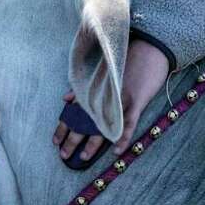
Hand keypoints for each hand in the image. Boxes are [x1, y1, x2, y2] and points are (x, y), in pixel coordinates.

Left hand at [52, 40, 170, 163]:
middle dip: (72, 140)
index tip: (55, 142)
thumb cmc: (125, 60)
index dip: (63, 127)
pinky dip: (123, 137)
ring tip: (84, 157)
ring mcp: (120, 99)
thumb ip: (82, 87)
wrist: (149, 48)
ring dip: (93, 143)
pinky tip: (116, 150)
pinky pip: (128, 123)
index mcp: (94, 89)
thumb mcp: (101, 73)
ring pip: (103, 125)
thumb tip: (64, 98)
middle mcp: (103, 95)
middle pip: (84, 121)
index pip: (73, 111)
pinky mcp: (137, 101)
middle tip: (64, 156)